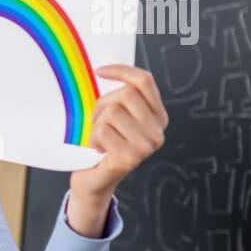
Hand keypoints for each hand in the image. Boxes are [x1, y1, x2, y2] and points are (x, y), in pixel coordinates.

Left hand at [67, 64, 167, 235]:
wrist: (94, 180)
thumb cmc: (102, 144)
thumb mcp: (113, 116)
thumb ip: (119, 97)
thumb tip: (104, 69)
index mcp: (158, 117)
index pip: (144, 81)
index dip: (121, 71)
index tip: (99, 71)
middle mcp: (158, 131)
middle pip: (125, 95)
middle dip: (103, 105)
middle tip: (98, 123)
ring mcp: (146, 146)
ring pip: (112, 112)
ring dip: (96, 124)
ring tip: (99, 139)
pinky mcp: (131, 157)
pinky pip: (103, 131)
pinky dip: (92, 139)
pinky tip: (96, 150)